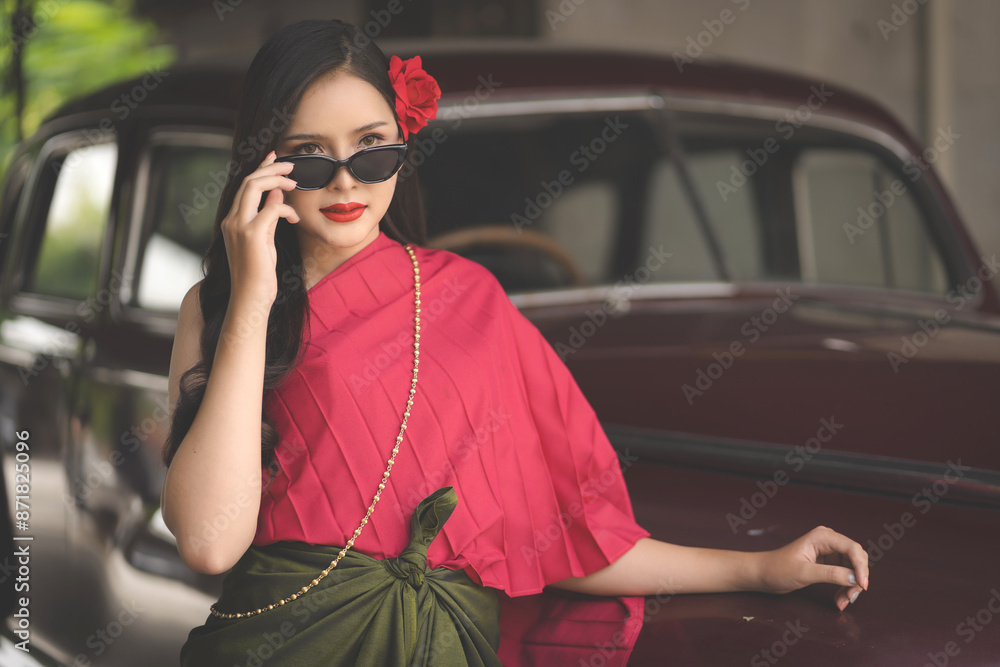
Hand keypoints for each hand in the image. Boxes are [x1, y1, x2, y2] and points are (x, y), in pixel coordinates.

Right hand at [220, 149, 300, 303]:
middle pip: (248, 180)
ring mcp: (239, 226)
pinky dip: (286, 209)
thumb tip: (275, 195)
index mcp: (232, 220)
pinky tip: (295, 219)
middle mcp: (232, 219)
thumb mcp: (264, 241)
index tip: (275, 159)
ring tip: (294, 182)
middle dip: (270, 168)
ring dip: (277, 180)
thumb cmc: (259, 275)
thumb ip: (267, 217)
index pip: (245, 186)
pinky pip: (272, 208)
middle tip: (290, 165)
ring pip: (254, 187)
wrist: (250, 299)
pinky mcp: (251, 234)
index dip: (260, 169)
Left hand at [756, 526, 868, 610]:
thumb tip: (855, 578)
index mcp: (822, 536)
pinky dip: (844, 587)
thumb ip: (831, 574)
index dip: (861, 567)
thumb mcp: (804, 573)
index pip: (853, 549)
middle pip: (856, 558)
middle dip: (856, 579)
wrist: (763, 574)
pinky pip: (844, 574)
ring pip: (852, 568)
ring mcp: (828, 551)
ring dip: (851, 586)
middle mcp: (828, 540)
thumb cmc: (778, 569)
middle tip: (850, 598)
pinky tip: (839, 599)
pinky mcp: (827, 562)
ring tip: (842, 602)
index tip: (862, 586)